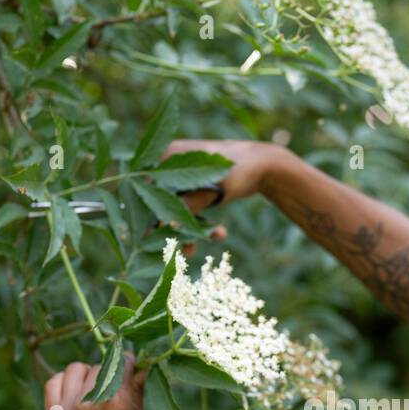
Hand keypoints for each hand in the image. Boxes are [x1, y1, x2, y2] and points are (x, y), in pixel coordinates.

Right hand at [161, 139, 293, 257]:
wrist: (263, 166)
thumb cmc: (237, 170)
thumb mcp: (211, 190)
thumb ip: (187, 205)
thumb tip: (164, 226)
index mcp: (163, 156)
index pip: (145, 191)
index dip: (150, 219)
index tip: (163, 242)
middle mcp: (165, 165)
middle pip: (158, 205)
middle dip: (174, 230)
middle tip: (186, 253)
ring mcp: (177, 178)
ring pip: (175, 213)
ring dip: (191, 231)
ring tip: (210, 242)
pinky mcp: (191, 191)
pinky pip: (188, 212)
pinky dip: (202, 225)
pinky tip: (220, 233)